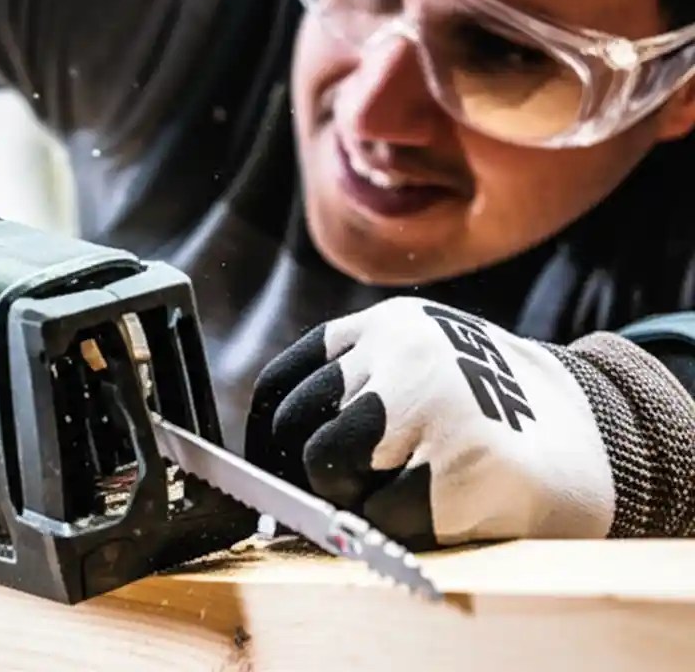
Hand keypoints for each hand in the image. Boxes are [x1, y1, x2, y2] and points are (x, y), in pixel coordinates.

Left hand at [245, 297, 616, 549]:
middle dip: (308, 475)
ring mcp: (433, 405)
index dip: (265, 435)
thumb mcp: (417, 365)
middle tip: (338, 497)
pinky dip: (392, 529)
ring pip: (327, 465)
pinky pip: (380, 514)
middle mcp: (403, 355)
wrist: (592, 436)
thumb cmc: (485, 412)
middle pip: (299, 428)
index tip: (264, 469)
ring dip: (347, 499)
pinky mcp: (461, 463)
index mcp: (387, 327)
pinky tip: (433, 514)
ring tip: (394, 498)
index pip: (286, 380)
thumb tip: (269, 455)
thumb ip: (352, 386)